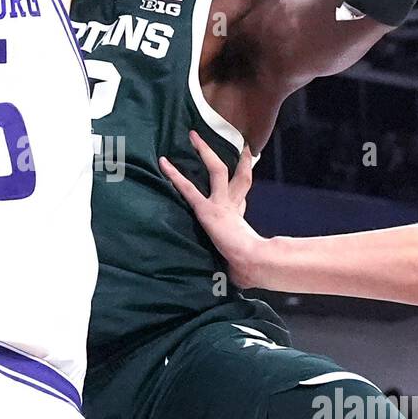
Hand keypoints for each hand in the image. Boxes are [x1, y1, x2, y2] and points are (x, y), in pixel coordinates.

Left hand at [159, 132, 260, 287]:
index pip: (240, 194)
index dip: (240, 180)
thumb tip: (241, 283)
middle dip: (237, 159)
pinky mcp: (207, 209)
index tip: (243, 168)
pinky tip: (163, 162)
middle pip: (237, 176)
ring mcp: (221, 204)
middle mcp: (233, 206)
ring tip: (194, 135)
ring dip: (205, 151)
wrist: (253, 262)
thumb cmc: (248, 269)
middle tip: (238, 143)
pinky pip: (188, 188)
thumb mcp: (242, 264)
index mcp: (240, 218)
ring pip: (216, 170)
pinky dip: (175, 175)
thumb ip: (238, 267)